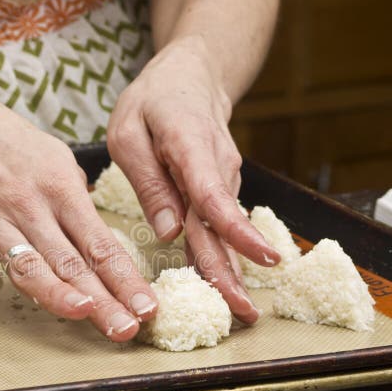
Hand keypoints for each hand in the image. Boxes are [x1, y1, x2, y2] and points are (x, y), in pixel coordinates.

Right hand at [0, 72, 157, 340]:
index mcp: (61, 191)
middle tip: (126, 329)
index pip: (100, 244)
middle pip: (71, 262)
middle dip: (102, 298)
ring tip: (80, 311)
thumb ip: (77, 201)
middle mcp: (31, 207)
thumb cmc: (9, 143)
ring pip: (26, 262)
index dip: (125, 278)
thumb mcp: (57, 159)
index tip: (146, 307)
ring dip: (52, 289)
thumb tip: (97, 236)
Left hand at [107, 35, 278, 322]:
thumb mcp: (129, 132)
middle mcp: (216, 168)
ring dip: (231, 270)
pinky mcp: (221, 189)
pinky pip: (218, 225)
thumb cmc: (153, 102)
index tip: (262, 259)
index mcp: (190, 147)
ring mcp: (224, 179)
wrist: (192, 78)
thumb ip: (148, 182)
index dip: (236, 230)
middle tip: (244, 312)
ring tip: (240, 311)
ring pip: (223, 230)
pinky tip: (227, 287)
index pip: (214, 195)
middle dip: (235, 271)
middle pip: (223, 226)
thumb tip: (168, 232)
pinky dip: (223, 255)